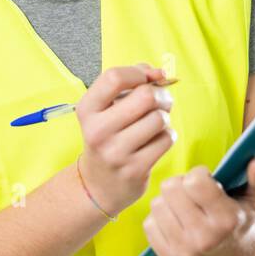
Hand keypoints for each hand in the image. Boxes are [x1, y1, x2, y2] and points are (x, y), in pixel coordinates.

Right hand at [75, 63, 175, 216]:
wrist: (99, 183)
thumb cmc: (109, 134)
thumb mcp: (107, 106)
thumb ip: (131, 81)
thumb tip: (160, 73)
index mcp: (87, 109)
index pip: (115, 77)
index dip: (139, 73)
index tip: (147, 78)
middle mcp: (98, 130)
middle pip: (145, 96)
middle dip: (161, 95)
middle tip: (160, 102)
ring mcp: (116, 152)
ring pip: (159, 119)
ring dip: (164, 118)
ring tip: (155, 123)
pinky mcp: (135, 169)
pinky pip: (166, 139)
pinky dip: (167, 136)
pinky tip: (155, 140)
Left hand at [143, 157, 254, 255]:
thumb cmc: (239, 220)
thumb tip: (254, 162)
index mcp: (226, 221)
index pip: (194, 181)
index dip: (198, 174)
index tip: (206, 180)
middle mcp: (204, 239)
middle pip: (170, 188)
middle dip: (180, 184)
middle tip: (192, 192)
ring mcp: (185, 252)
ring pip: (157, 204)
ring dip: (168, 201)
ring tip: (184, 207)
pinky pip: (148, 223)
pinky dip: (159, 219)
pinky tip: (176, 222)